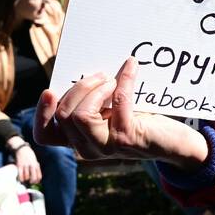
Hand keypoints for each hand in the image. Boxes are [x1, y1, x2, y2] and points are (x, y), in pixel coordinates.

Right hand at [13, 143, 41, 184]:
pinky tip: (20, 178)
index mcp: (36, 165)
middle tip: (29, 182)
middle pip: (33, 178)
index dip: (37, 181)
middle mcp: (32, 166)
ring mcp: (25, 166)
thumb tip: (36, 176)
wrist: (21, 148)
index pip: (39, 176)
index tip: (35, 182)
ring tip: (24, 179)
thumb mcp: (34, 160)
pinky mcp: (19, 165)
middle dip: (32, 182)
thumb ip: (36, 167)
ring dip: (25, 180)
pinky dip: (20, 179)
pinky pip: (20, 175)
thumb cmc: (29, 155)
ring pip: (26, 177)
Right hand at [34, 57, 208, 168]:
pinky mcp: (126, 139)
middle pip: (64, 115)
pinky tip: (131, 67)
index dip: (42, 113)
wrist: (172, 141)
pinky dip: (123, 80)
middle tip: (102, 75)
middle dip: (80, 87)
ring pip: (80, 115)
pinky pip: (117, 103)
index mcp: (79, 139)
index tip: (50, 90)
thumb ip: (92, 99)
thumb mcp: (109, 110)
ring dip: (96, 89)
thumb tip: (82, 68)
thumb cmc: (139, 120)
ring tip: (112, 79)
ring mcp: (106, 147)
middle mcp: (87, 147)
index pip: (45, 135)